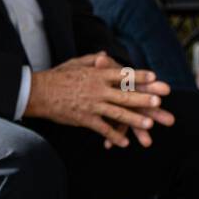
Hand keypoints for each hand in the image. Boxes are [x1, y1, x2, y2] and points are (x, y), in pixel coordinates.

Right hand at [26, 51, 173, 146]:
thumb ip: (91, 59)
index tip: (154, 76)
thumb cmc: (57, 76)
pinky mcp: (85, 118)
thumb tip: (104, 54)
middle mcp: (97, 89)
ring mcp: (92, 104)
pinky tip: (124, 144)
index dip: (139, 76)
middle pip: (125, 94)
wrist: (39, 92)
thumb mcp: (75, 63)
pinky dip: (114, 136)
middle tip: (159, 102)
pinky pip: (103, 128)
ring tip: (149, 126)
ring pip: (117, 113)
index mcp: (97, 74)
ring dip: (134, 120)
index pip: (122, 74)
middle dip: (143, 99)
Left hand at [90, 54, 174, 148]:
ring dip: (140, 132)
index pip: (143, 85)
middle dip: (156, 113)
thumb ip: (104, 66)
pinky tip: (108, 146)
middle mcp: (130, 98)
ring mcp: (123, 110)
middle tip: (171, 121)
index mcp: (128, 84)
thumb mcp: (104, 69)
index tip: (166, 90)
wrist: (90, 85)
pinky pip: (113, 129)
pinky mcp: (112, 118)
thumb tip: (100, 58)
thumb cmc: (102, 75)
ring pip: (132, 121)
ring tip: (147, 144)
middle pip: (144, 106)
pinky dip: (111, 137)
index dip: (154, 87)